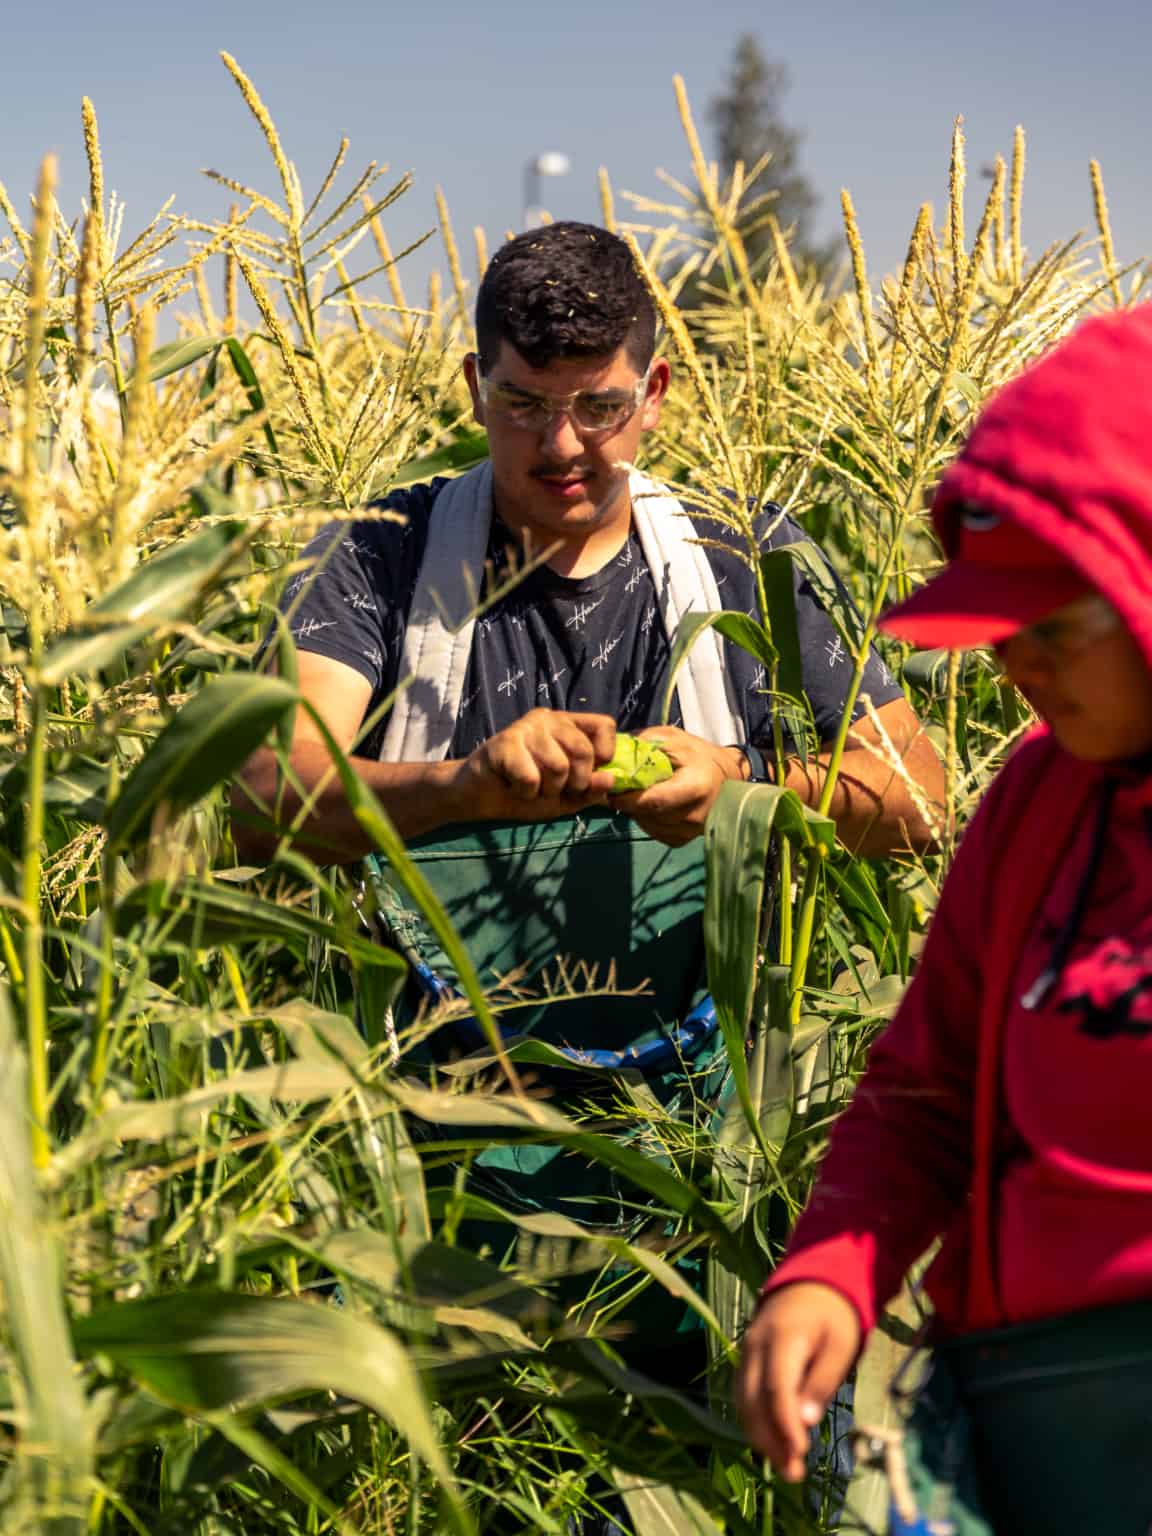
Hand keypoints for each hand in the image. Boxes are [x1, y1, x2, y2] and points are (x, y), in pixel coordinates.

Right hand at [452, 709, 616, 822]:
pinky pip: (531, 777)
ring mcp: (525, 728)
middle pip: (583, 751)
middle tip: (552, 790)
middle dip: (574, 784)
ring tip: (530, 788)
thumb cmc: (524, 791)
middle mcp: (548, 719)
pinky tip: (513, 786)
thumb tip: (611, 780)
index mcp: (567, 724)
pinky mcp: (504, 742)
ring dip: (546, 790)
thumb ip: (590, 790)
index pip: (605, 725)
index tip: (588, 776)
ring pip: (558, 766)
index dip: (605, 754)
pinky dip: (525, 793)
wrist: (479, 797)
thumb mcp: (564, 797)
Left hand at [611, 726, 744, 845]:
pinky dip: (645, 820)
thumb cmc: (698, 755)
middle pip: (648, 815)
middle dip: (627, 804)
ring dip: (634, 813)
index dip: (628, 798)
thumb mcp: (674, 739)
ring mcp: (691, 831)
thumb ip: (645, 743)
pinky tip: (647, 806)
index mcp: (695, 787)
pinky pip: (654, 833)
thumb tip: (613, 753)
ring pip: (648, 826)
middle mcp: (696, 815)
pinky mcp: (684, 840)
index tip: (612, 789)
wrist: (726, 776)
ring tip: (632, 796)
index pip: (654, 801)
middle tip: (615, 791)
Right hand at [736, 1283, 861, 1479]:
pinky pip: (742, 1394)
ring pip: (742, 1401)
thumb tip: (805, 1421)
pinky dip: (755, 1421)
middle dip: (770, 1440)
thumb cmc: (833, 1316)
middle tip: (793, 1473)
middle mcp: (755, 1345)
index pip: (776, 1387)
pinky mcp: (745, 1359)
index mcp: (781, 1337)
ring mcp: (746, 1352)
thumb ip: (823, 1380)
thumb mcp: (841, 1344)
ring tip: (786, 1466)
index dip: (784, 1424)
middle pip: (752, 1399)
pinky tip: (774, 1442)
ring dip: (760, 1436)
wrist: (810, 1283)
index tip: (800, 1453)